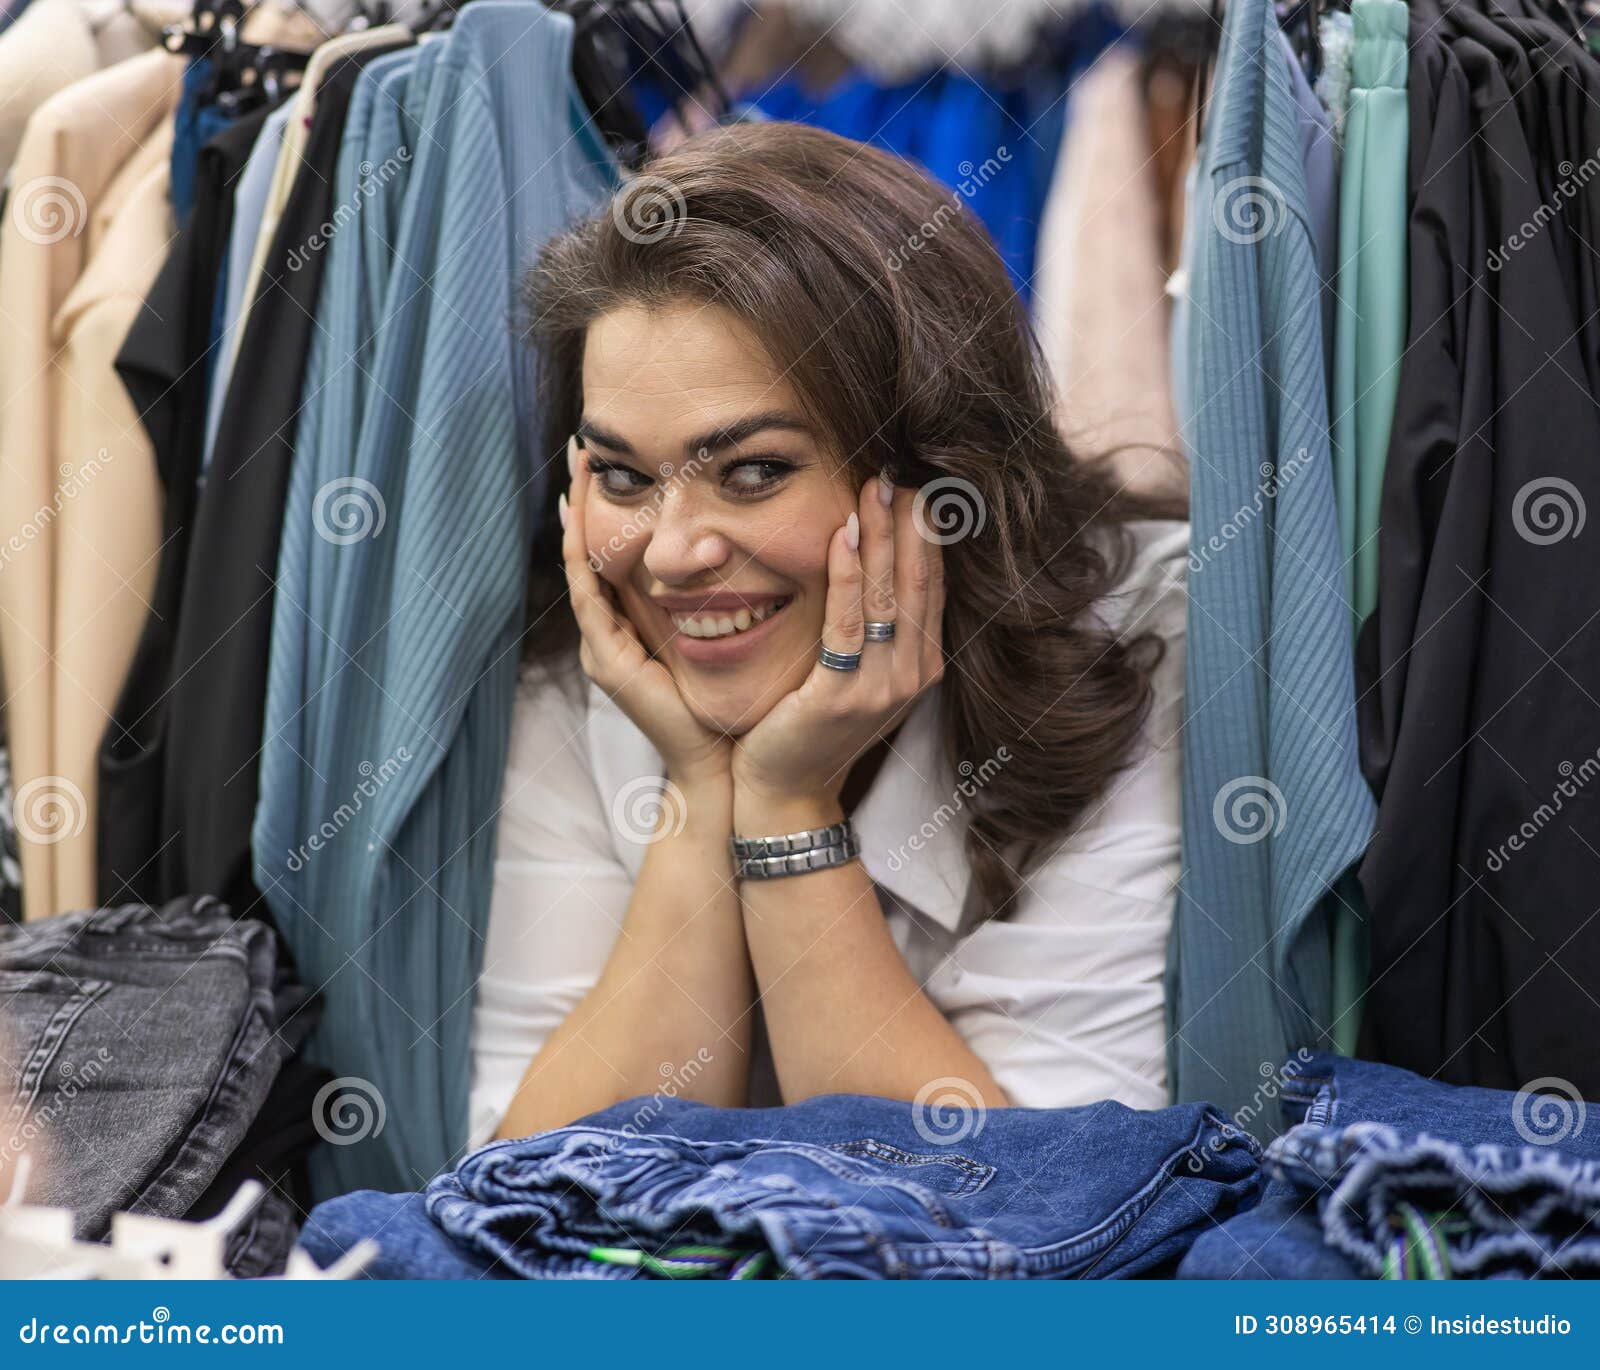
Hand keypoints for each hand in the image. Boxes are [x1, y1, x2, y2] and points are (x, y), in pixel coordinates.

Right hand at [559, 435, 731, 784]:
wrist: (719, 764)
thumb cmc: (727, 703)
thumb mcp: (716, 637)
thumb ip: (713, 599)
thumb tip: (732, 544)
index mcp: (629, 628)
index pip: (609, 556)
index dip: (606, 510)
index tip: (608, 461)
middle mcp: (606, 635)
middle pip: (585, 555)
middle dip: (581, 501)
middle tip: (581, 448)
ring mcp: (601, 649)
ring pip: (580, 570)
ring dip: (577, 520)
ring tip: (576, 472)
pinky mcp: (608, 664)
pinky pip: (590, 602)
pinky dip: (584, 562)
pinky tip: (582, 527)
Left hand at [731, 473, 945, 807]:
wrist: (785, 791)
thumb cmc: (813, 728)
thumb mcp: (856, 675)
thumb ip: (874, 630)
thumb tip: (876, 565)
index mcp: (921, 667)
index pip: (930, 587)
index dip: (926, 536)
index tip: (915, 488)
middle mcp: (911, 675)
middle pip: (915, 583)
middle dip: (909, 524)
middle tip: (898, 471)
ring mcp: (881, 687)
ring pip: (885, 596)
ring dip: (880, 536)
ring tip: (873, 487)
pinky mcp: (842, 694)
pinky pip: (845, 622)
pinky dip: (846, 575)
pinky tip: (842, 536)